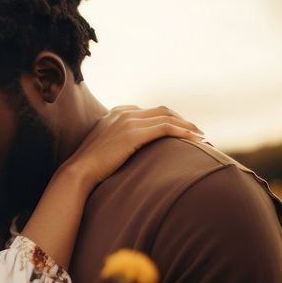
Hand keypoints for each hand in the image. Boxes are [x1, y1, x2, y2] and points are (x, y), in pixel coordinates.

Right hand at [64, 105, 203, 183]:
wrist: (79, 171)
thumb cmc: (90, 166)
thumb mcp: (105, 147)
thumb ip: (118, 141)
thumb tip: (129, 151)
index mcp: (117, 112)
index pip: (150, 111)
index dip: (169, 119)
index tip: (181, 130)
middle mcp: (124, 112)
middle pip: (163, 111)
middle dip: (182, 120)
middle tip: (197, 133)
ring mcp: (129, 121)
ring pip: (168, 118)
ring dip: (188, 126)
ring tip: (202, 137)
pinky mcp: (134, 133)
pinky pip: (166, 128)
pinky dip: (184, 132)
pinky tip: (195, 140)